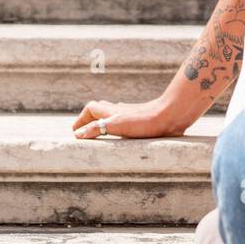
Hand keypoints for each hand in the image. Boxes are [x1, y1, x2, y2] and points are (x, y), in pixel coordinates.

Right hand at [71, 98, 188, 139]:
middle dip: (90, 118)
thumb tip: (78, 134)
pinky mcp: (140, 120)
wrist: (170, 116)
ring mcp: (130, 114)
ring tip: (99, 131)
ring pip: (112, 113)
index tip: (75, 131)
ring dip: (103, 121)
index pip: (90, 109)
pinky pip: (124, 120)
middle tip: (84, 130)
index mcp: (110, 110)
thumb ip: (96, 129)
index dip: (81, 119)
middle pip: (99, 109)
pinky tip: (123, 132)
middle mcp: (119, 110)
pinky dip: (116, 124)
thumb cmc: (143, 121)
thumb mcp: (116, 125)